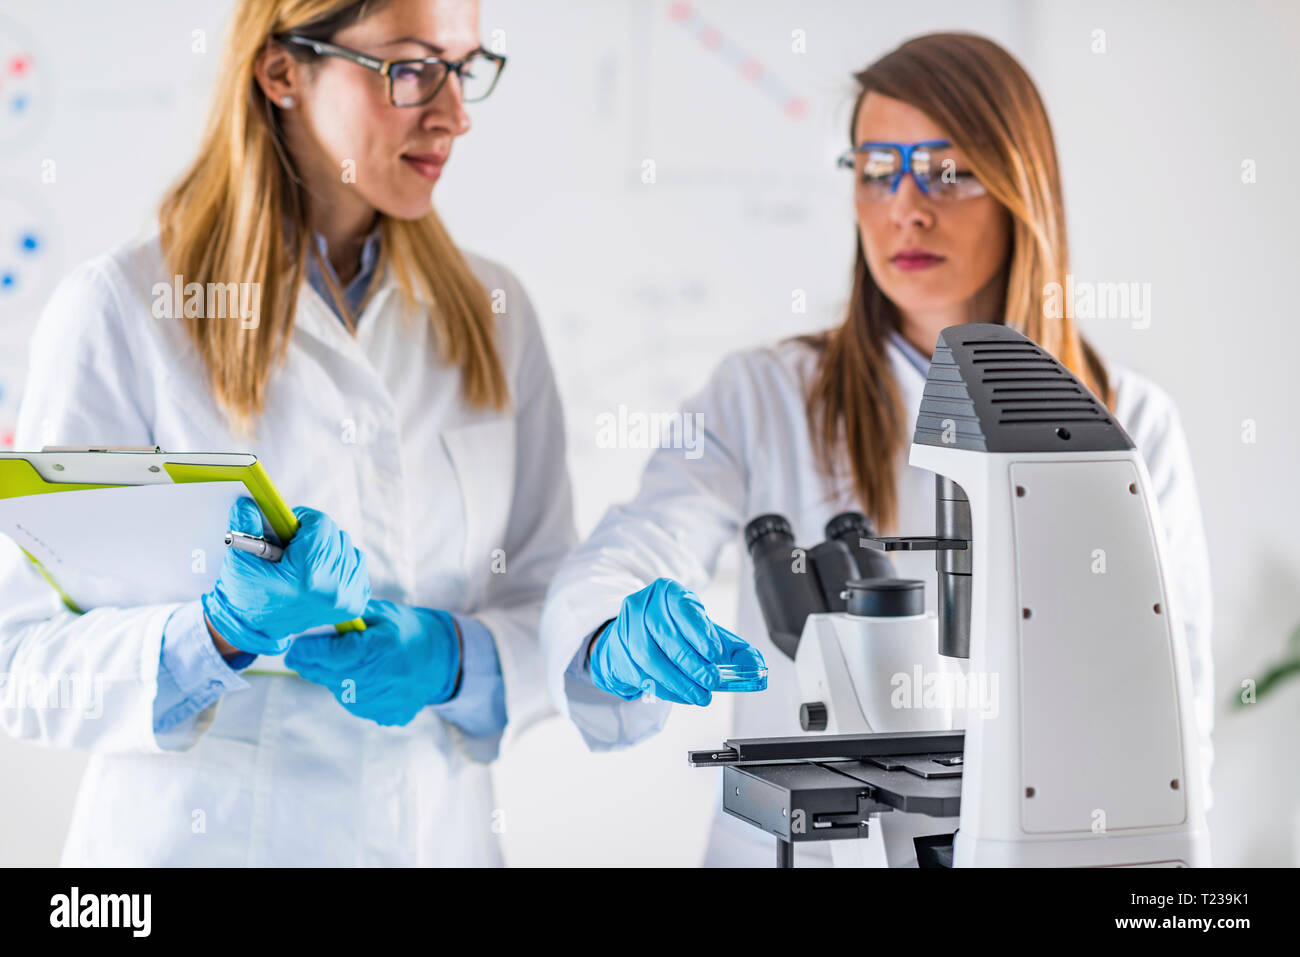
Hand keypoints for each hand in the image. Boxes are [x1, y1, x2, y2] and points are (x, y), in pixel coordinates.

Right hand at [201, 498, 370, 655]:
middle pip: (335, 534)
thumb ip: (245, 526)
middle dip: (314, 534)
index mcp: (309, 575)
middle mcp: (334, 588)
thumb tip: (249, 503)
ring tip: (305, 562)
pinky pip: (357, 563)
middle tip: (294, 547)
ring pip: (347, 546)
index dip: (303, 521)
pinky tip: (321, 571)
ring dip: (328, 547)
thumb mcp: (240, 559)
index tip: (289, 529)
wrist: (257, 626)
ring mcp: (348, 597)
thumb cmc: (247, 592)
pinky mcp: (355, 603)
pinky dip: (341, 561)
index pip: (321, 524)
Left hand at [285, 598, 461, 726]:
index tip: (294, 648)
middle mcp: (384, 676)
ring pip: (340, 692)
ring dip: (334, 678)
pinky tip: (364, 679)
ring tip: (348, 664)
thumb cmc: (406, 631)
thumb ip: (350, 617)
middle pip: (331, 675)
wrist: (441, 659)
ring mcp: (387, 700)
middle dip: (313, 665)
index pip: (333, 653)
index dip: (308, 651)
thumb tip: (315, 619)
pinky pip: (356, 705)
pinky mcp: (389, 714)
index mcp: (382, 646)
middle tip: (304, 656)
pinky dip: (352, 692)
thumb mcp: (381, 614)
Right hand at [590, 577, 763, 705]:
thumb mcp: (705, 632)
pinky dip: (664, 688)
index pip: (682, 609)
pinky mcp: (617, 651)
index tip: (715, 654)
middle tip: (711, 681)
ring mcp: (625, 628)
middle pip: (665, 636)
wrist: (637, 636)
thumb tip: (757, 667)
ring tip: (699, 695)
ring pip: (650, 658)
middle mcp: (642, 605)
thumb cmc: (676, 631)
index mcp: (667, 592)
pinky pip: (640, 673)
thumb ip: (734, 648)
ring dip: (678, 681)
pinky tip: (681, 695)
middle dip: (691, 664)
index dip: (700, 633)